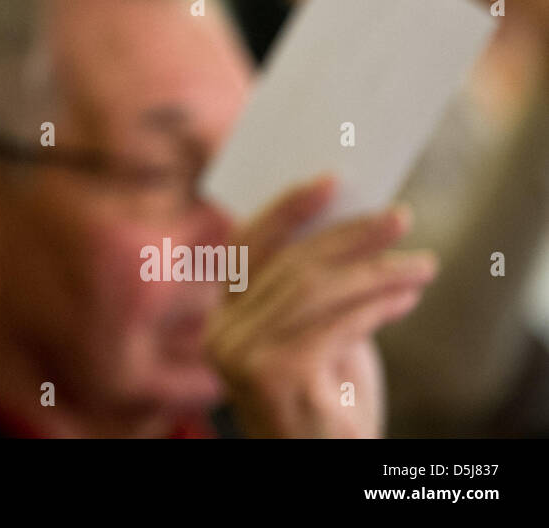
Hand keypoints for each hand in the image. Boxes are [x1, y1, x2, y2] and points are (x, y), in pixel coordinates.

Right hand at [204, 177, 437, 436]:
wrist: (325, 462)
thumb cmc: (326, 400)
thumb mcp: (315, 334)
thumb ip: (315, 288)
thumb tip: (354, 223)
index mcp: (222, 319)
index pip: (246, 246)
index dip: (286, 208)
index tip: (332, 181)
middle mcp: (221, 335)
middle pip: (289, 264)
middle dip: (350, 235)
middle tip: (399, 216)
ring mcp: (243, 358)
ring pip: (315, 290)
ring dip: (377, 271)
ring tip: (421, 264)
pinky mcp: (276, 377)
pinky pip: (336, 324)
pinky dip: (378, 306)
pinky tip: (406, 298)